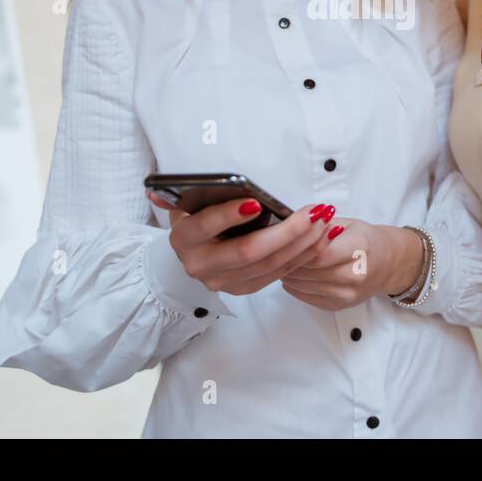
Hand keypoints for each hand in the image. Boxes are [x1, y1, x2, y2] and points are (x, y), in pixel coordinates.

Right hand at [147, 193, 335, 295]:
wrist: (191, 258)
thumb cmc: (194, 221)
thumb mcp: (184, 206)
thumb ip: (173, 196)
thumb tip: (155, 191)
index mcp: (184, 240)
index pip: (206, 227)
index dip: (229, 215)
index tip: (256, 202)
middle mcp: (202, 266)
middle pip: (249, 251)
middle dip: (287, 231)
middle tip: (314, 211)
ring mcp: (225, 282)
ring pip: (271, 265)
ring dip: (305, 243)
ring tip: (326, 220)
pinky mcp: (246, 289)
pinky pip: (281, 273)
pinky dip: (306, 255)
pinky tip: (323, 237)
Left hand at [281, 220, 422, 311]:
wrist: (388, 263)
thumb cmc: (364, 240)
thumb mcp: (346, 223)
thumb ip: (319, 226)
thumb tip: (289, 225)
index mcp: (359, 248)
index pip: (318, 254)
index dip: (297, 249)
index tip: (283, 241)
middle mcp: (355, 274)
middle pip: (309, 271)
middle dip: (289, 262)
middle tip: (275, 252)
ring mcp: (347, 294)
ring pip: (304, 286)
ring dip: (288, 274)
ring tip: (281, 262)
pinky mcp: (339, 306)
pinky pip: (307, 298)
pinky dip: (294, 286)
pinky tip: (292, 275)